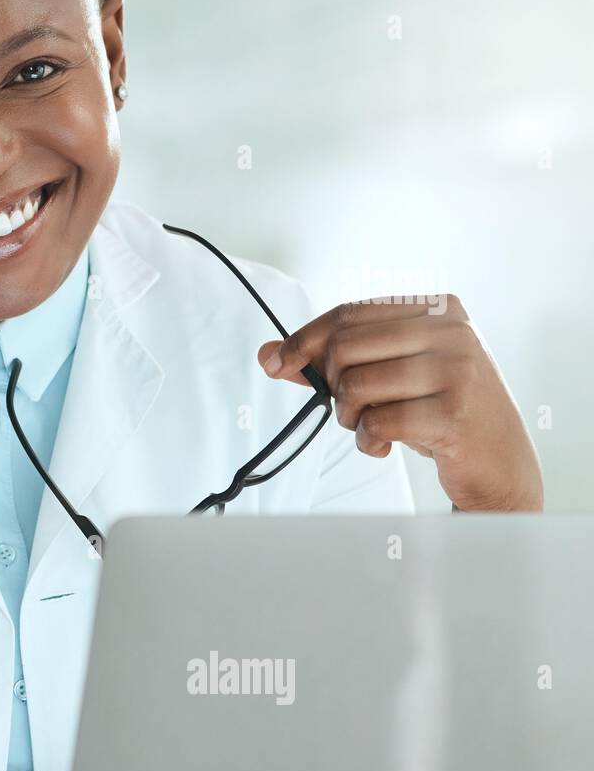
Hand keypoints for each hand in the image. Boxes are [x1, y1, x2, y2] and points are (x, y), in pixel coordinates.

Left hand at [258, 297, 542, 511]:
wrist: (500, 460)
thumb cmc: (440, 410)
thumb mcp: (393, 375)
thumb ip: (334, 360)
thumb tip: (270, 354)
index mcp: (437, 309)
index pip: (350, 313)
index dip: (305, 339)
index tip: (278, 363)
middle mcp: (451, 332)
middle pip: (346, 348)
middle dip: (333, 387)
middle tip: (351, 410)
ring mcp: (457, 371)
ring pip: (356, 387)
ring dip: (351, 418)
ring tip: (373, 427)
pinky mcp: (453, 414)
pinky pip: (377, 423)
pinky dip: (368, 441)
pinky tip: (384, 445)